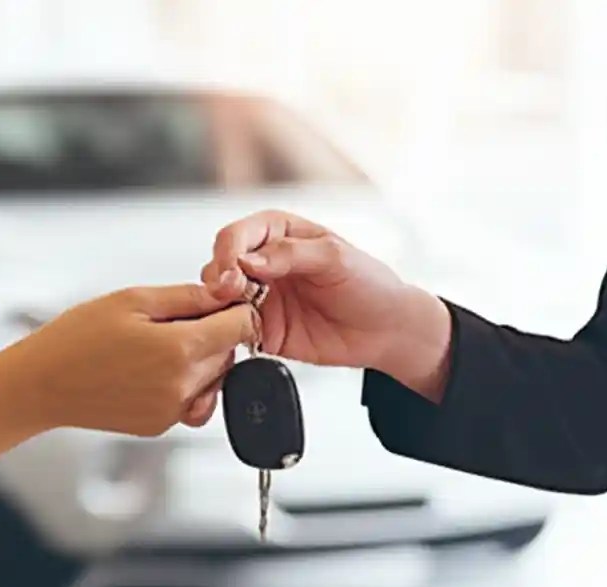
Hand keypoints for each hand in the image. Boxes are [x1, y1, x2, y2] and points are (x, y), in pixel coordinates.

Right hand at [18, 284, 253, 436]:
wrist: (40, 385)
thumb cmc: (76, 339)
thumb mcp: (133, 299)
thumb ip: (189, 296)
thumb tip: (228, 290)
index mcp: (179, 350)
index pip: (241, 327)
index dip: (234, 308)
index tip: (218, 302)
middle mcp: (182, 387)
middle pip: (229, 353)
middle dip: (214, 333)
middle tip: (173, 320)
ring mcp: (172, 411)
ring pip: (214, 379)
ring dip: (201, 360)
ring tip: (158, 345)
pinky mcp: (161, 426)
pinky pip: (192, 400)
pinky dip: (183, 383)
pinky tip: (150, 369)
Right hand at [201, 210, 452, 399]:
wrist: (387, 330)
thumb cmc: (369, 284)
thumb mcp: (336, 257)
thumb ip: (290, 253)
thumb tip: (247, 260)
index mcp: (279, 233)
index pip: (238, 233)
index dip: (230, 249)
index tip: (235, 268)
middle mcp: (264, 263)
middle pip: (221, 264)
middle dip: (219, 276)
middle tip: (231, 291)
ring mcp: (261, 298)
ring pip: (219, 298)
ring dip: (218, 304)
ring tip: (234, 312)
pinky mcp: (263, 331)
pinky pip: (232, 330)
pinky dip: (226, 331)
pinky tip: (234, 333)